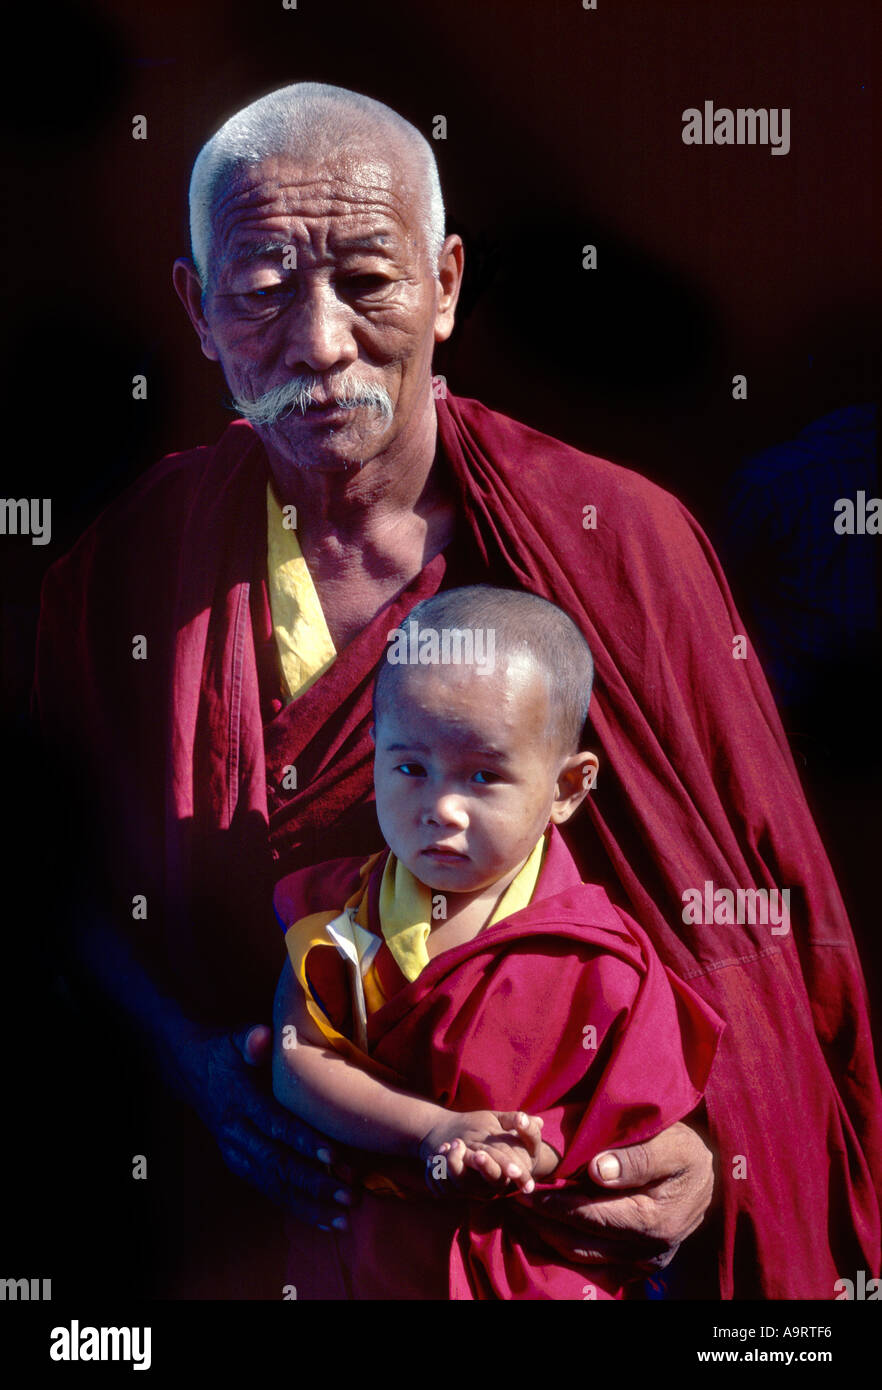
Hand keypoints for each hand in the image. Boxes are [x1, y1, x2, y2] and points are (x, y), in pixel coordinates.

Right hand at [173, 1021, 355, 1229]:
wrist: (191, 1070)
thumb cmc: (226, 1051)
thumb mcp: (235, 1038)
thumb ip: (251, 1039)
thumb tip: (262, 1036)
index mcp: (241, 1101)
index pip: (275, 1124)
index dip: (304, 1141)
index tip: (334, 1156)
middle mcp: (236, 1133)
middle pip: (277, 1163)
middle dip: (314, 1183)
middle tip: (349, 1195)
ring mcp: (236, 1153)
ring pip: (273, 1185)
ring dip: (309, 1204)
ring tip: (343, 1220)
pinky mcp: (240, 1164)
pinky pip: (269, 1190)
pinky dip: (296, 1206)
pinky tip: (324, 1220)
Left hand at [420, 1110, 553, 1195]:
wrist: (489, 1153)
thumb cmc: (509, 1143)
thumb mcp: (521, 1135)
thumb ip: (527, 1128)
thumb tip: (524, 1118)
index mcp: (507, 1175)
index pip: (503, 1174)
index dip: (495, 1166)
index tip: (479, 1154)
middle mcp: (489, 1187)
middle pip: (480, 1184)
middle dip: (471, 1167)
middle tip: (461, 1147)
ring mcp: (471, 1189)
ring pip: (458, 1185)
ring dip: (449, 1164)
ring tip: (448, 1143)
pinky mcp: (454, 1190)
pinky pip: (441, 1187)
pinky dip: (434, 1172)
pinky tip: (432, 1157)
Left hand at [525, 1120, 713, 1272]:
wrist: (712, 1175)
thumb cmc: (687, 1150)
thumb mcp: (670, 1143)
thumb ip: (636, 1157)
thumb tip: (596, 1171)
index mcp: (654, 1219)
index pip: (589, 1215)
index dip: (552, 1204)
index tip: (523, 1188)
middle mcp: (648, 1249)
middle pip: (581, 1241)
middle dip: (543, 1221)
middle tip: (511, 1200)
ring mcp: (645, 1260)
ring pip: (585, 1255)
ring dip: (550, 1235)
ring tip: (523, 1213)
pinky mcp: (641, 1263)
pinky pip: (597, 1260)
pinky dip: (569, 1244)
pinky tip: (549, 1226)